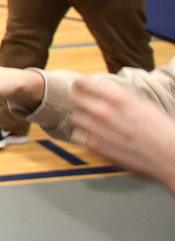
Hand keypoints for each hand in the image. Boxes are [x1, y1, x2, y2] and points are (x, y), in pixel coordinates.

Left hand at [69, 77, 174, 192]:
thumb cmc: (161, 130)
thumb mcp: (142, 104)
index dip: (80, 84)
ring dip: (82, 118)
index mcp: (116, 98)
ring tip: (93, 122)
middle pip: (74, 99)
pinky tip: (94, 136)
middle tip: (84, 103)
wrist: (170, 156)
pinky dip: (83, 135)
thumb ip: (118, 95)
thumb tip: (100, 87)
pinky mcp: (96, 147)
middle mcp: (103, 112)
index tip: (80, 86)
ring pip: (75, 117)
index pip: (83, 83)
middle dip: (79, 99)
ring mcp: (97, 130)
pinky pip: (77, 136)